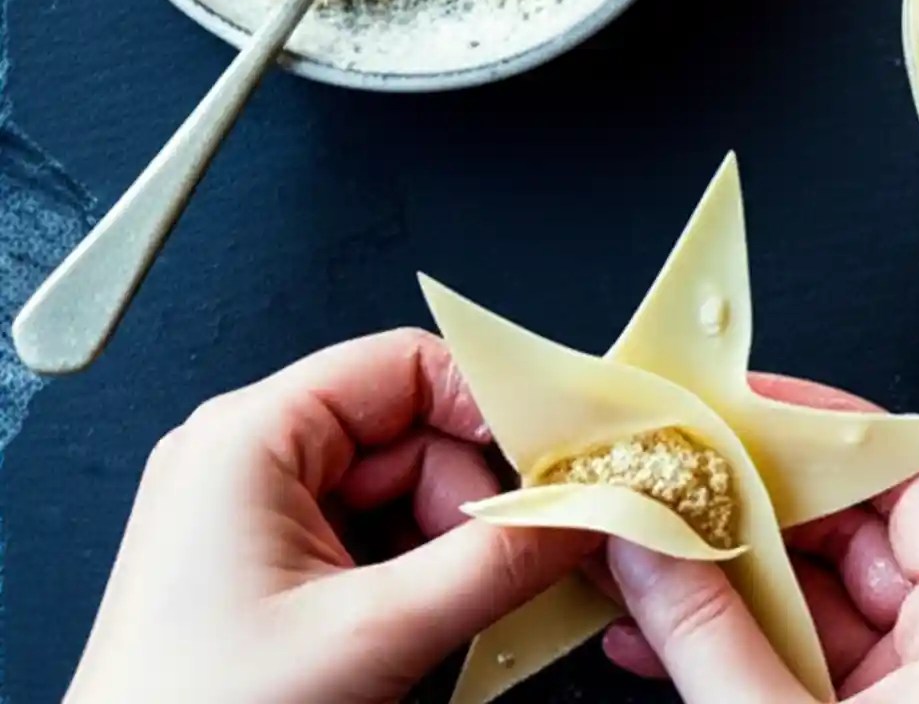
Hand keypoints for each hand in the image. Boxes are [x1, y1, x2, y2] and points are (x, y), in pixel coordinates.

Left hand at [66, 329, 600, 702]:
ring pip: (402, 493)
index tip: (553, 463)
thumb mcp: (375, 633)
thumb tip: (584, 514)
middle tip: (511, 562)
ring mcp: (261, 513)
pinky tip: (420, 623)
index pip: (403, 366)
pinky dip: (418, 573)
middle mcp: (252, 458)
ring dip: (446, 546)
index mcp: (252, 436)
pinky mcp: (274, 564)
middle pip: (413, 434)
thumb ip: (497, 563)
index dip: (488, 405)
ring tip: (443, 616)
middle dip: (468, 499)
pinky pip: (375, 538)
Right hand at [600, 374, 918, 703]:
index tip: (754, 403)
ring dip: (722, 579)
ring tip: (645, 549)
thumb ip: (709, 634)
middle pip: (854, 532)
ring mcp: (917, 690)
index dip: (833, 431)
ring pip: (814, 598)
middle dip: (749, 508)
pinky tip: (652, 631)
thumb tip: (645, 542)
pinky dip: (730, 640)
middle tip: (675, 475)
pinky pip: (799, 657)